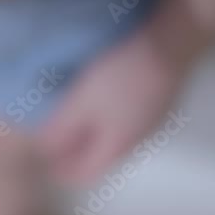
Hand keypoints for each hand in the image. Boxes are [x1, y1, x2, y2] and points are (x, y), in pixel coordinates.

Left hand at [39, 24, 194, 185]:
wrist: (172, 40)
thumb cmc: (121, 73)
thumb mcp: (83, 100)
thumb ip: (62, 128)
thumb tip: (44, 150)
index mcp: (117, 145)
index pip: (85, 173)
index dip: (61, 171)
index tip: (42, 161)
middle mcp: (138, 139)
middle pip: (101, 157)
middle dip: (74, 152)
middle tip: (51, 138)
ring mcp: (153, 118)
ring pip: (115, 136)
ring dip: (91, 133)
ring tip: (70, 118)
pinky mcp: (160, 98)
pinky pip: (127, 118)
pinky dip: (107, 117)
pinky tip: (98, 98)